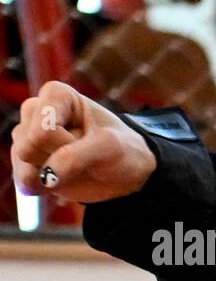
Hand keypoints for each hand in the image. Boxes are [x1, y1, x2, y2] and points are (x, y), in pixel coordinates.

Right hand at [11, 81, 156, 203]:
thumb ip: (74, 157)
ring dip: (53, 172)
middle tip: (82, 154)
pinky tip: (62, 179)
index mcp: (56, 95)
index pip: (43, 130)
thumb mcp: (108, 148)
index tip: (89, 138)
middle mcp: (35, 112)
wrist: (126, 173)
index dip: (68, 144)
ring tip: (73, 164)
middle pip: (29, 146)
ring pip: (23, 162)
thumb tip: (45, 178)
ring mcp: (28, 137)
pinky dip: (44, 185)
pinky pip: (23, 178)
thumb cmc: (120, 150)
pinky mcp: (27, 161)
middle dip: (59, 158)